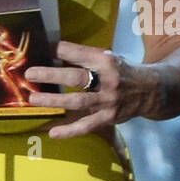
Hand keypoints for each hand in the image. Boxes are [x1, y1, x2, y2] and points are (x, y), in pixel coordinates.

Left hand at [24, 40, 158, 139]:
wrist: (149, 90)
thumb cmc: (121, 71)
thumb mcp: (108, 58)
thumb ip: (86, 58)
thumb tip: (53, 53)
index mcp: (106, 61)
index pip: (80, 54)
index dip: (61, 50)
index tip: (43, 48)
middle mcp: (108, 80)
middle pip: (77, 77)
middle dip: (52, 75)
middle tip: (30, 74)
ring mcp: (108, 100)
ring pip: (78, 101)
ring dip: (54, 100)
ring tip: (34, 99)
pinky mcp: (109, 117)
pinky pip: (87, 125)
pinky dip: (70, 131)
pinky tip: (53, 133)